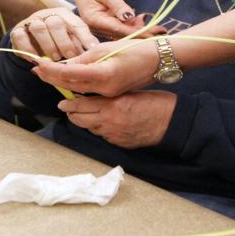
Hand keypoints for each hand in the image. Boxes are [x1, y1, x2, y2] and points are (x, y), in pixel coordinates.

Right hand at [14, 7, 97, 60]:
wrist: (32, 38)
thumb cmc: (59, 40)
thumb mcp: (73, 39)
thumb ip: (83, 42)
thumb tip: (96, 51)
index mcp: (64, 15)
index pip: (76, 23)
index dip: (84, 37)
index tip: (92, 50)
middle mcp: (47, 15)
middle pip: (55, 23)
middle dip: (64, 41)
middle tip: (70, 56)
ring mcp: (31, 22)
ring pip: (38, 28)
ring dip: (48, 45)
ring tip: (55, 58)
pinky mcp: (17, 31)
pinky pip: (20, 37)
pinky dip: (28, 49)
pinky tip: (37, 59)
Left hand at [31, 37, 159, 96]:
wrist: (159, 60)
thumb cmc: (136, 49)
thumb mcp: (107, 49)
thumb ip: (85, 58)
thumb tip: (65, 65)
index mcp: (104, 75)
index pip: (70, 74)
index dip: (51, 70)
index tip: (37, 64)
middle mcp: (105, 89)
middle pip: (71, 85)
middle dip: (52, 77)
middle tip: (36, 69)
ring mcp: (109, 94)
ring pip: (78, 90)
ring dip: (61, 81)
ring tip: (46, 73)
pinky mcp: (112, 94)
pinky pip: (89, 91)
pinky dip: (75, 84)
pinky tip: (67, 78)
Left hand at [57, 91, 175, 148]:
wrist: (171, 123)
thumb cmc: (156, 103)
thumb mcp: (131, 92)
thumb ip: (111, 95)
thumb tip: (94, 96)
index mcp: (112, 105)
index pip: (82, 105)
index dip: (70, 104)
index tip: (63, 102)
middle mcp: (110, 121)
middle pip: (81, 120)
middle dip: (72, 114)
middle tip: (67, 109)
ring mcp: (114, 135)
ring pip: (90, 128)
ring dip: (85, 122)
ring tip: (83, 115)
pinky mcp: (119, 143)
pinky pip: (103, 135)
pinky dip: (99, 129)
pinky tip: (102, 123)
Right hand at [69, 0, 159, 38]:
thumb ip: (118, 5)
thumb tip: (129, 18)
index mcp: (95, 21)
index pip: (121, 30)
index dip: (139, 32)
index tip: (154, 32)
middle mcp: (98, 29)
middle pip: (124, 35)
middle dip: (143, 33)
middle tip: (162, 31)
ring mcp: (102, 29)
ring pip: (124, 34)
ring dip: (140, 30)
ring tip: (156, 26)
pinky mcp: (107, 26)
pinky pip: (122, 29)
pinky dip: (134, 26)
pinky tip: (143, 20)